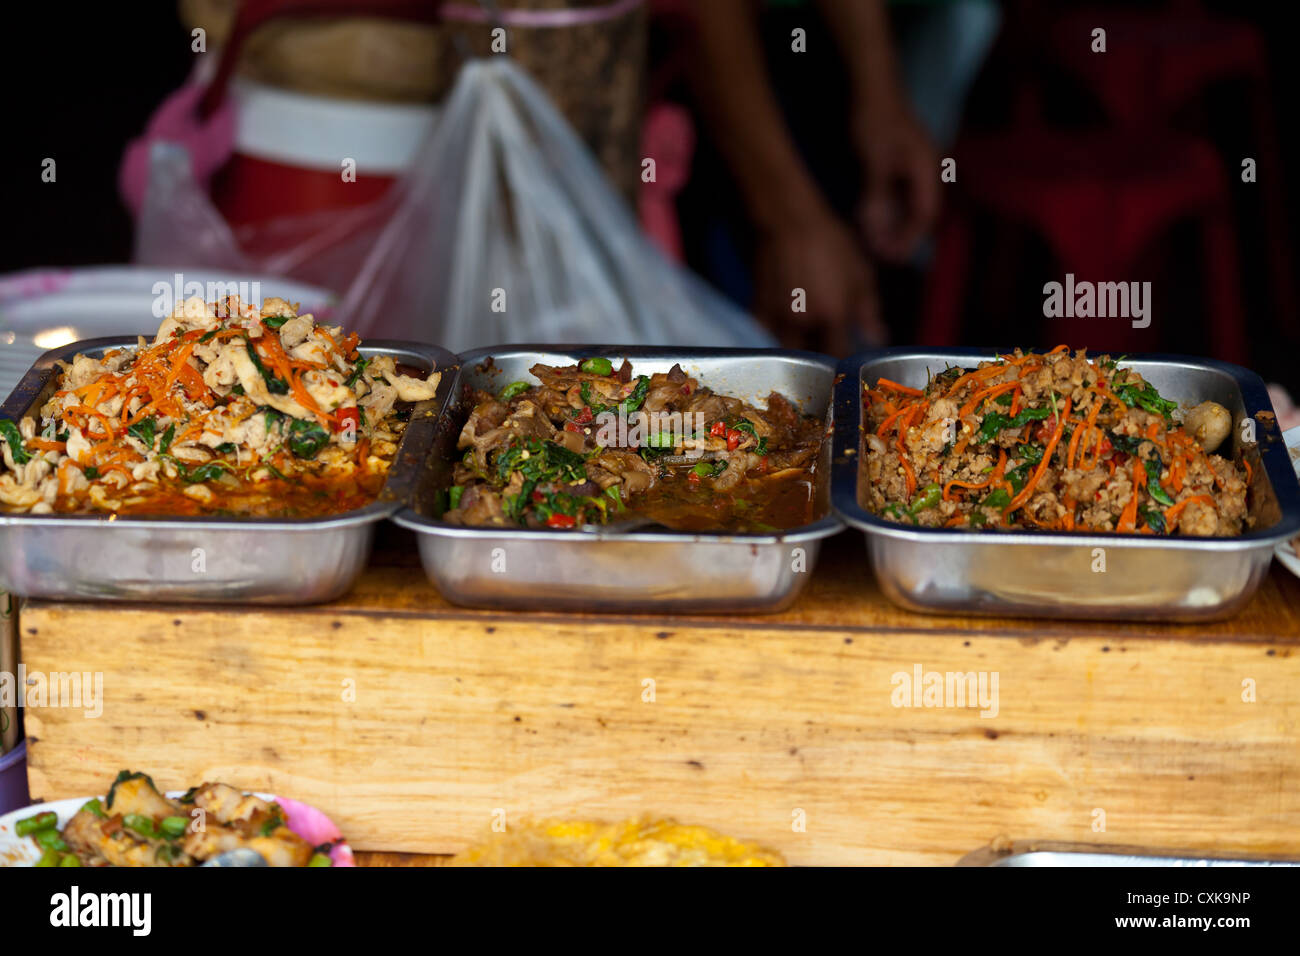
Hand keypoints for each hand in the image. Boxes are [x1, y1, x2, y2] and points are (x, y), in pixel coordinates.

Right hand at [751, 210, 887, 354]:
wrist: (788, 221)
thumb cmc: (830, 244)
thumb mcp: (860, 273)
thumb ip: (869, 311)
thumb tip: (878, 339)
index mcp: (832, 317)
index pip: (839, 356)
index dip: (844, 361)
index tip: (847, 358)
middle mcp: (803, 324)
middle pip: (810, 359)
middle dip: (819, 360)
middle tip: (826, 348)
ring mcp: (777, 318)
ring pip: (787, 348)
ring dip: (798, 349)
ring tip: (807, 339)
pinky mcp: (758, 308)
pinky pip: (767, 333)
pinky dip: (777, 335)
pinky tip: (785, 326)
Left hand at [852, 100, 940, 262]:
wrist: (873, 88)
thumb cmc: (876, 120)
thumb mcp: (875, 161)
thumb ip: (878, 195)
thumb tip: (877, 228)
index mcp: (927, 169)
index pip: (925, 214)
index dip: (910, 238)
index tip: (894, 255)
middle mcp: (927, 170)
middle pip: (920, 212)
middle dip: (902, 236)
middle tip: (883, 255)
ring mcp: (916, 167)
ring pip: (909, 205)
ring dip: (894, 225)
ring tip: (876, 244)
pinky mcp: (903, 164)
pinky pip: (900, 194)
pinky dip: (888, 210)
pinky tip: (872, 221)